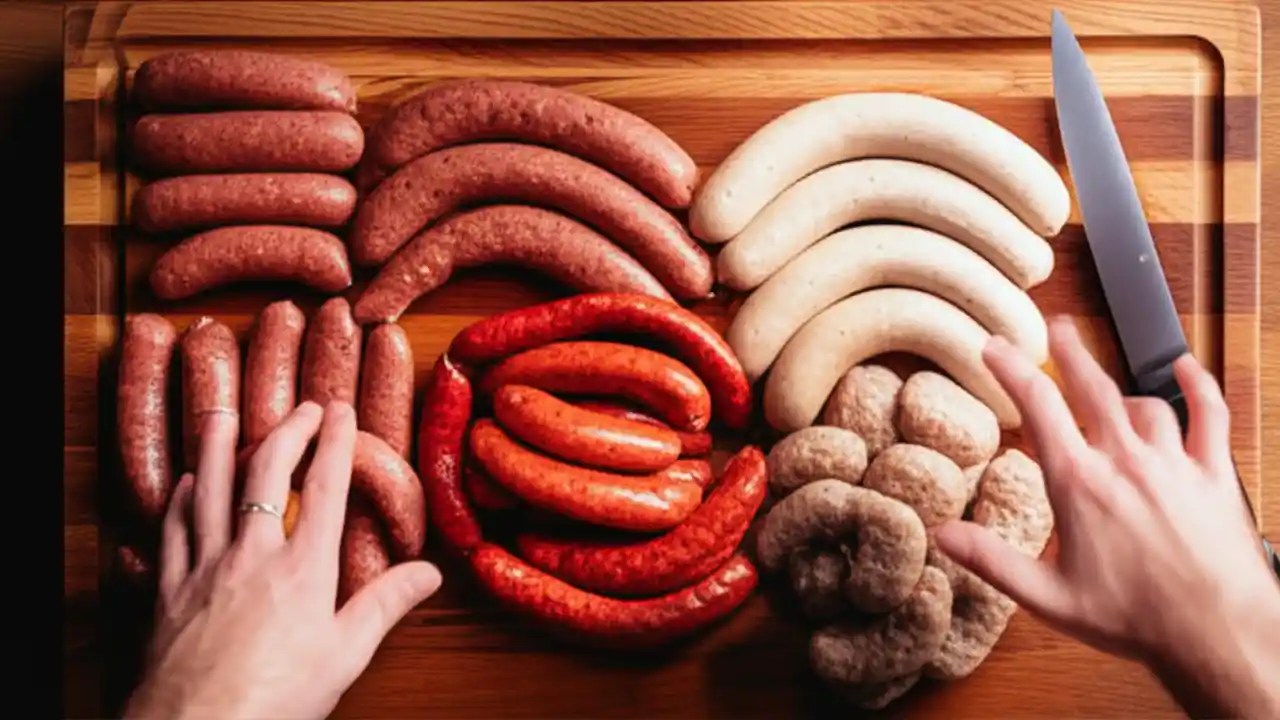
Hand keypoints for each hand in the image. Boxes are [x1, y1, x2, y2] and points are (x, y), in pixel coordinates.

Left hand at [123, 401, 442, 719]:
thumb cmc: (276, 700)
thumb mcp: (346, 655)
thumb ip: (385, 606)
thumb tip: (430, 573)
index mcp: (304, 569)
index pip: (323, 488)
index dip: (334, 443)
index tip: (340, 412)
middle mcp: (252, 556)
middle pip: (266, 474)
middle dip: (287, 432)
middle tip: (302, 408)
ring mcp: (206, 568)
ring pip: (210, 491)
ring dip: (220, 448)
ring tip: (225, 416)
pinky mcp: (170, 590)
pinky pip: (172, 531)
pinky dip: (179, 501)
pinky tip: (185, 484)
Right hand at [935, 316, 1279, 718]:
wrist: (1217, 633)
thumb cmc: (1135, 619)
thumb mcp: (1049, 598)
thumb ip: (992, 561)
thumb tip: (943, 535)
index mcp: (1079, 484)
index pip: (1037, 407)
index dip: (1010, 370)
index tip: (995, 347)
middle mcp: (1125, 462)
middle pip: (1091, 387)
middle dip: (1068, 352)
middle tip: (1054, 328)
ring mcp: (1173, 463)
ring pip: (1143, 404)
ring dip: (1120, 393)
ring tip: (1106, 391)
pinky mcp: (1214, 475)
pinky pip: (1209, 415)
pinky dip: (1197, 386)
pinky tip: (1186, 368)